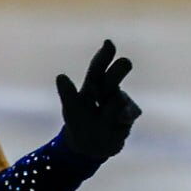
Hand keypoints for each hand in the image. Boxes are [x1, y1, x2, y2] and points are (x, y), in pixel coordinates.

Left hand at [56, 39, 141, 159]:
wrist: (91, 147)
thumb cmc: (79, 124)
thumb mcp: (71, 111)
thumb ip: (68, 94)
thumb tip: (60, 76)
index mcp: (93, 84)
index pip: (98, 67)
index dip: (104, 55)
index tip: (109, 43)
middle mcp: (108, 90)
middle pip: (114, 77)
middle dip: (119, 69)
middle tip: (125, 62)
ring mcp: (120, 102)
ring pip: (120, 100)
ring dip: (112, 108)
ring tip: (102, 119)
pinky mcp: (129, 115)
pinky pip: (129, 114)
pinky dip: (122, 119)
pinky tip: (117, 124)